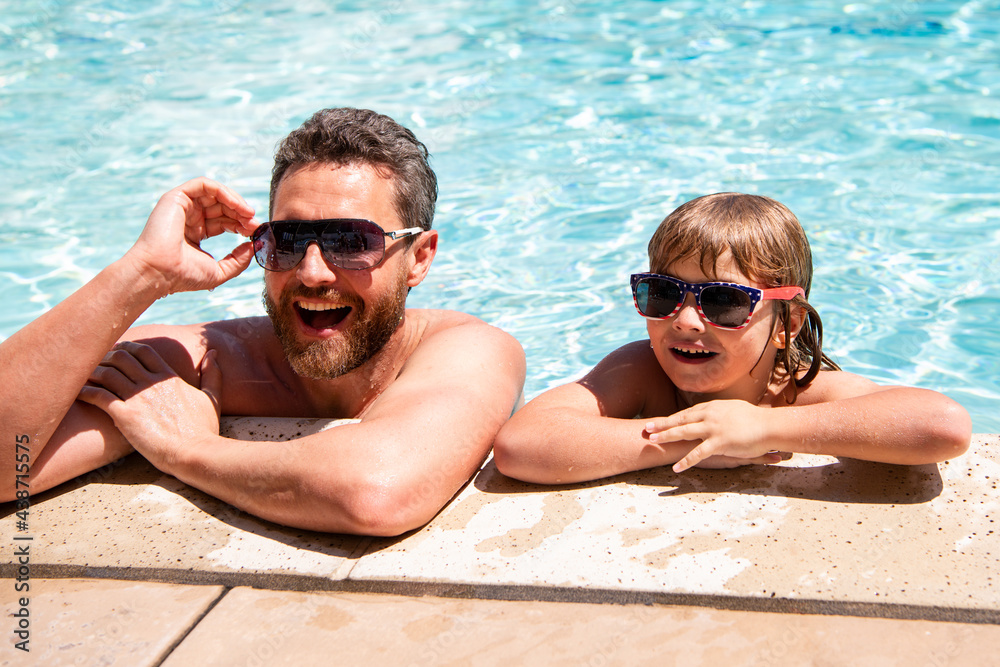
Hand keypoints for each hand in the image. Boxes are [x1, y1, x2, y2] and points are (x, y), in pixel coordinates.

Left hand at [77, 341, 222, 473]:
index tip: (118, 350)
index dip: (128, 347)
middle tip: (97, 362)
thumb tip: (213, 353)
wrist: (195, 452)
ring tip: (83, 375)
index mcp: (169, 378)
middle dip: (107, 356)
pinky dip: (86, 391)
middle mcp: (152, 383)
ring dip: (93, 371)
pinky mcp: (125, 416)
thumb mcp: (212, 399)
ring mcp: (138, 398)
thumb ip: (212, 374)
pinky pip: (99, 396)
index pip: (144, 352)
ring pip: (108, 373)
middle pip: (122, 358)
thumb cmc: (204, 430)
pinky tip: (78, 392)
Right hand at [124, 178, 257, 294]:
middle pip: (222, 207)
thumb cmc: (182, 276)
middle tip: (254, 223)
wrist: (159, 273)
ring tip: (248, 214)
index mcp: (196, 233)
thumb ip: (238, 260)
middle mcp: (189, 217)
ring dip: (235, 201)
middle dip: (241, 213)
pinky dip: (223, 191)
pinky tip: (236, 205)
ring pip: (215, 193)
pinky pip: (203, 185)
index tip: (255, 232)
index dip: (241, 224)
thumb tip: (253, 246)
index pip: (224, 221)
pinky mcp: (176, 197)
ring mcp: (182, 206)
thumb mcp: (219, 271)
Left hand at [644, 400, 784, 472]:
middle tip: (647, 428)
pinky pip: (699, 453)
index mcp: (713, 407)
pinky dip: (686, 460)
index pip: (687, 413)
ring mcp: (714, 428)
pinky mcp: (720, 442)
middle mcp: (710, 415)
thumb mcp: (733, 409)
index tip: (658, 421)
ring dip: (667, 437)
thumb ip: (720, 412)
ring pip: (685, 432)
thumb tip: (711, 413)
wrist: (770, 425)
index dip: (671, 418)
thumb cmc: (755, 419)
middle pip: (680, 420)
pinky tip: (676, 467)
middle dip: (662, 424)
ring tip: (653, 442)